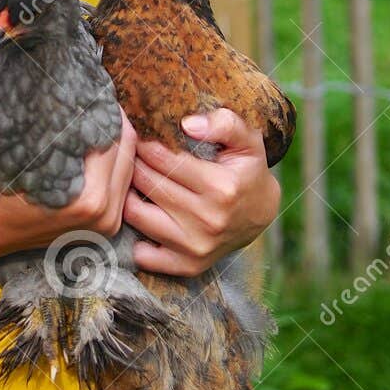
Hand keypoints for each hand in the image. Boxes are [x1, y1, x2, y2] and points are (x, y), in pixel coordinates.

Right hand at [0, 108, 138, 254]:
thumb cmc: (3, 184)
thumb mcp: (31, 151)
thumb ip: (66, 131)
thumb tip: (89, 98)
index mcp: (89, 197)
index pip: (113, 135)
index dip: (103, 108)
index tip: (91, 90)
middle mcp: (103, 212)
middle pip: (126, 148)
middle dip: (112, 121)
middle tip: (94, 100)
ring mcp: (107, 223)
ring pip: (127, 164)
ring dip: (113, 141)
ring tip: (91, 122)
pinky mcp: (106, 226)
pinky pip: (121, 182)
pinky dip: (111, 162)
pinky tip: (92, 149)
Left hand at [123, 107, 280, 276]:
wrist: (262, 213)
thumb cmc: (247, 169)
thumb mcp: (247, 140)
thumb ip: (224, 123)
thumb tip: (187, 124)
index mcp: (222, 187)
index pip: (163, 158)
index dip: (145, 142)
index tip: (140, 135)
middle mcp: (209, 221)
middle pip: (147, 183)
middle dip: (134, 163)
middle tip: (129, 153)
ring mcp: (197, 247)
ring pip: (136, 214)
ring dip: (127, 193)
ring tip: (131, 179)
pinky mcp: (188, 266)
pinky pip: (143, 255)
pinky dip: (133, 235)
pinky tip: (140, 213)